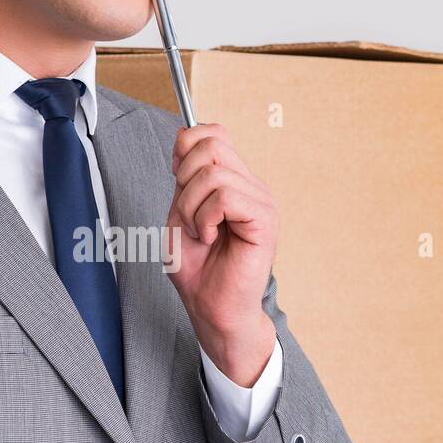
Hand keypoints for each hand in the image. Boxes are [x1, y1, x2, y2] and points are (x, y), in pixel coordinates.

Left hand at [165, 122, 278, 384]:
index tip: (177, 183)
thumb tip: (184, 138)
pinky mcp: (264, 219)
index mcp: (233, 181)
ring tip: (199, 233)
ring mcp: (261, 201)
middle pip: (211, 145)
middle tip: (189, 217)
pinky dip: (204, 218)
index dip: (185, 150)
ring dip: (191, 207)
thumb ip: (184, 177)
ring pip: (213, 173)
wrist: (212, 309)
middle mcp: (251, 186)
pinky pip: (225, 197)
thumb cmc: (198, 269)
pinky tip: (209, 238)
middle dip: (184, 180)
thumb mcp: (179, 212)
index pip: (212, 133)